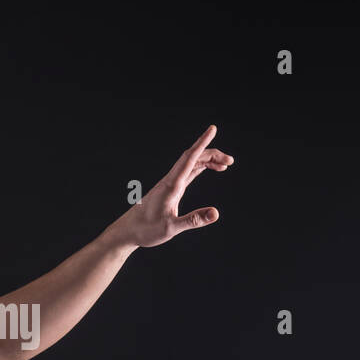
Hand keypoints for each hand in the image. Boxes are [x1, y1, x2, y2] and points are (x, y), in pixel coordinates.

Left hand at [110, 125, 232, 248]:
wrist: (128, 231)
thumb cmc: (146, 230)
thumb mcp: (172, 228)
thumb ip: (193, 220)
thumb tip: (215, 213)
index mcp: (171, 185)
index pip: (190, 158)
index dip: (202, 142)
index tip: (212, 129)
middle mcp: (171, 181)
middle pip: (193, 158)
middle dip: (212, 153)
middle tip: (231, 160)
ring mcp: (170, 184)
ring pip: (191, 164)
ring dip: (208, 160)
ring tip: (225, 164)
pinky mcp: (170, 190)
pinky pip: (187, 173)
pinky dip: (200, 168)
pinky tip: (207, 168)